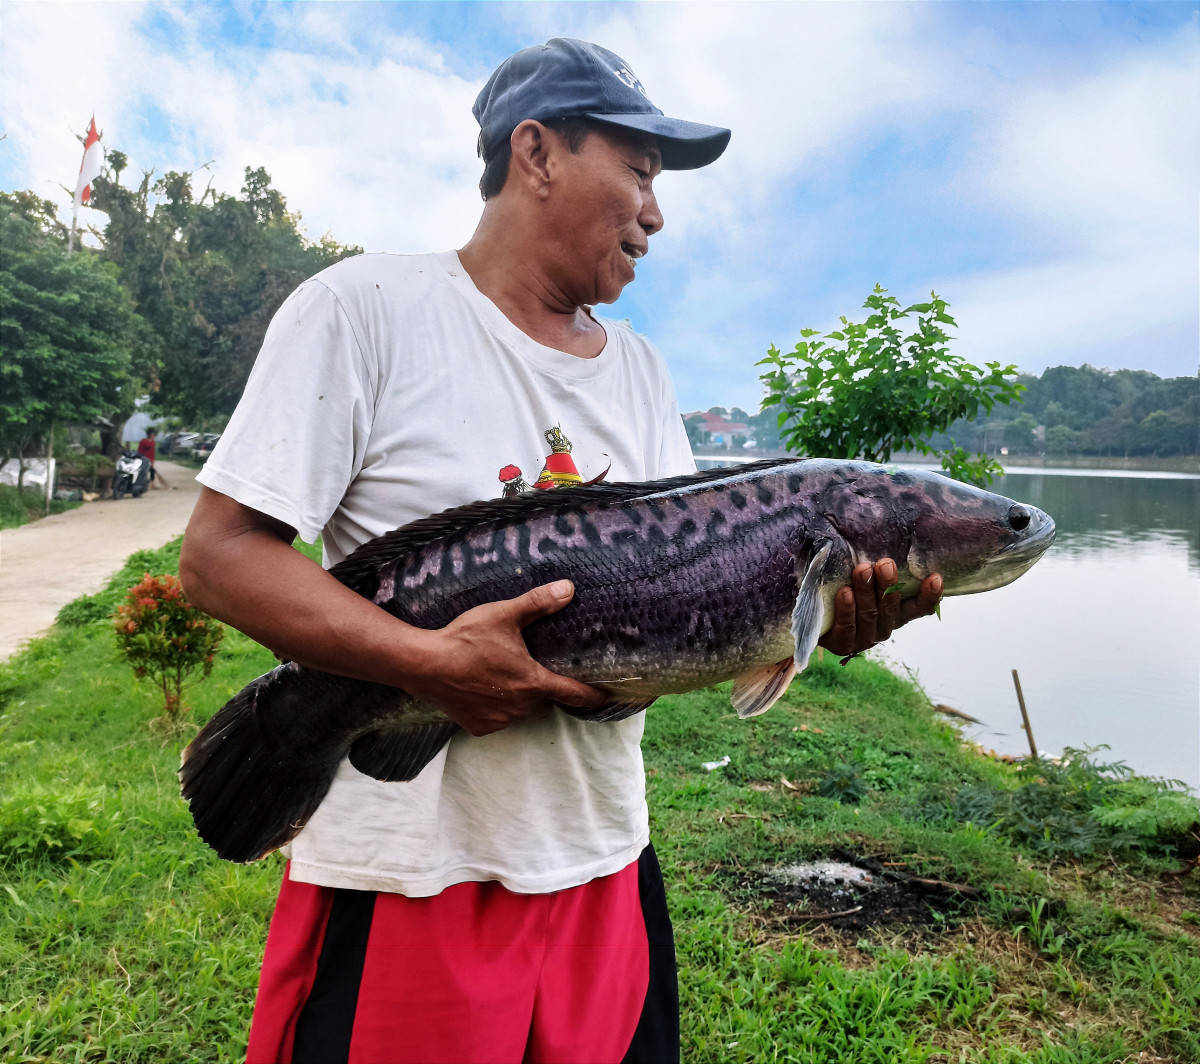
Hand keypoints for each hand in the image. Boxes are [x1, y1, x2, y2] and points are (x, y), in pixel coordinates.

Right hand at [403, 580, 607, 736]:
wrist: (424, 665)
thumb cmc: (465, 639)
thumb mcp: (504, 615)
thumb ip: (538, 603)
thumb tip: (568, 588)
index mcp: (532, 682)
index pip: (573, 693)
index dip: (592, 695)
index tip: (607, 697)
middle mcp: (521, 707)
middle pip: (541, 697)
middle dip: (538, 684)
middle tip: (523, 664)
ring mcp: (499, 719)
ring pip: (519, 708)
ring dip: (515, 695)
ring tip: (498, 673)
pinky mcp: (478, 726)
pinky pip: (496, 717)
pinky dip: (494, 706)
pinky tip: (481, 688)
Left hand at [818, 558, 942, 657]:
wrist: (817, 614)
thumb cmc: (848, 587)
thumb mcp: (866, 576)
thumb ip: (878, 565)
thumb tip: (888, 528)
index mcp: (897, 612)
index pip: (919, 607)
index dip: (930, 595)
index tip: (935, 577)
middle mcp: (884, 627)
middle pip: (891, 607)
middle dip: (888, 584)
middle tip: (885, 564)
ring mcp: (865, 638)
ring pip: (869, 614)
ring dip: (866, 591)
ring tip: (862, 570)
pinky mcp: (843, 644)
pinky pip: (847, 626)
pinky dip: (846, 609)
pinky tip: (845, 592)